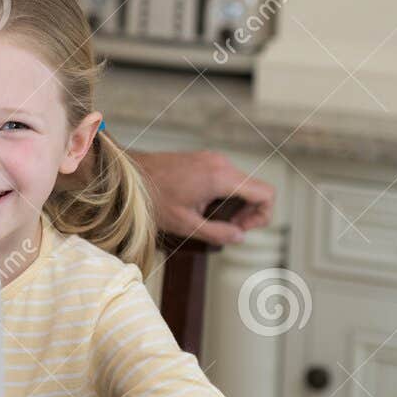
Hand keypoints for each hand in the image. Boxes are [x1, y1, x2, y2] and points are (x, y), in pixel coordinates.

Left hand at [130, 150, 274, 246]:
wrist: (130, 174)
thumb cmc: (154, 198)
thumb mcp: (186, 223)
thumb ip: (217, 233)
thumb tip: (239, 237)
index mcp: (221, 177)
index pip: (265, 193)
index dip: (261, 216)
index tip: (239, 229)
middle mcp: (221, 163)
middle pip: (255, 189)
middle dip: (247, 213)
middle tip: (225, 229)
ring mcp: (213, 158)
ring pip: (241, 184)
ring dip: (234, 205)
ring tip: (212, 220)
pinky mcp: (204, 159)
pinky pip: (227, 177)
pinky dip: (224, 194)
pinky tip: (203, 207)